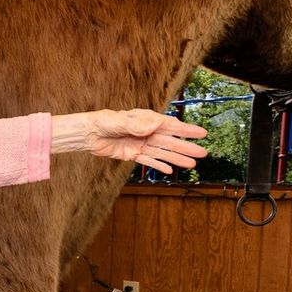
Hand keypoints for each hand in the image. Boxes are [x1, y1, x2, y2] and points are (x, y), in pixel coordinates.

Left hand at [52, 109, 207, 173]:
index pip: (170, 127)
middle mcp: (146, 132)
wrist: (89, 133)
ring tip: (192, 164)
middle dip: (186, 148)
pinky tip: (170, 170)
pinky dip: (159, 165)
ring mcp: (140, 144)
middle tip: (203, 153)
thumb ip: (136, 125)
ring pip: (162, 153)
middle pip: (170, 142)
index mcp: (147, 120)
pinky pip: (149, 161)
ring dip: (176, 159)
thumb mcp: (119, 121)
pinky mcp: (132, 154)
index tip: (202, 133)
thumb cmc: (104, 122)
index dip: (186, 130)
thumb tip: (154, 125)